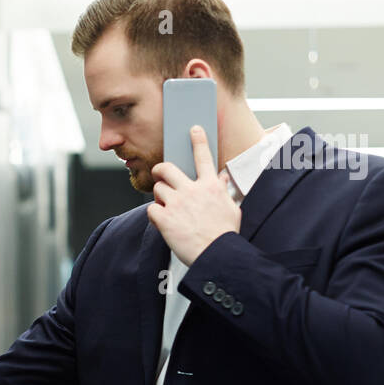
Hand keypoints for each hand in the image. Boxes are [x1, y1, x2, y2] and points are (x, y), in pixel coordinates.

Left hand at [147, 125, 239, 266]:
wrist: (217, 254)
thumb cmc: (225, 235)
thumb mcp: (232, 209)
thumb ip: (224, 192)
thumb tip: (222, 178)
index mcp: (211, 186)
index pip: (203, 157)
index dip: (198, 141)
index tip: (193, 129)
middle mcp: (192, 190)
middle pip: (167, 168)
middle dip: (160, 169)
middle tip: (159, 174)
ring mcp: (177, 203)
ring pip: (158, 189)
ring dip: (160, 197)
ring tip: (168, 208)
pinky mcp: (164, 218)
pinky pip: (151, 209)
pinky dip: (155, 215)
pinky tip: (163, 222)